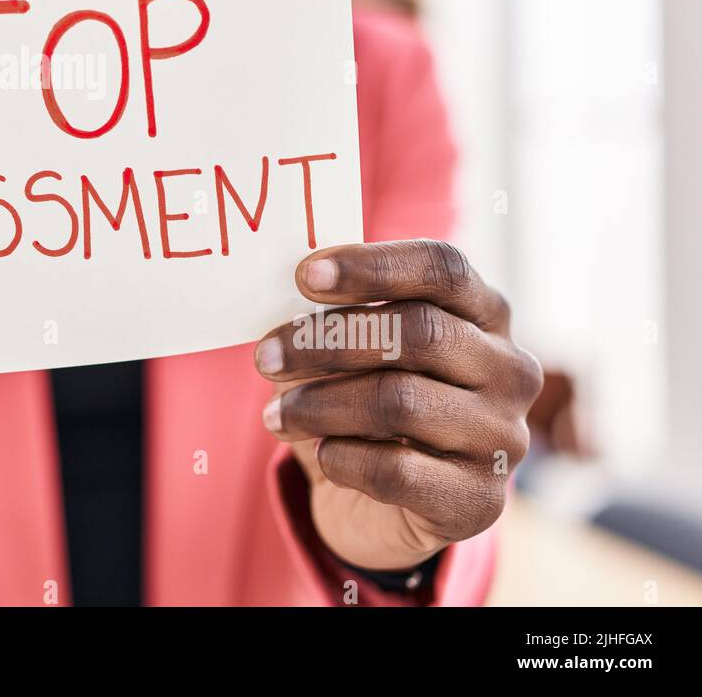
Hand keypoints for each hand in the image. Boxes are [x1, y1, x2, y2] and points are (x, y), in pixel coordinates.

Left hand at [255, 240, 542, 572]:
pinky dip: (343, 458)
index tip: (305, 275)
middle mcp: (509, 370)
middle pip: (418, 332)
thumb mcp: (363, 349)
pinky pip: (396, 471)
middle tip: (265, 356)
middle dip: (327, 340)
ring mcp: (503, 438)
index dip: (373, 266)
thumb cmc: (372, 402)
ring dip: (320, 404)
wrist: (393, 507)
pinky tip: (322, 455)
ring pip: (402, 401)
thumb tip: (286, 296)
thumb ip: (341, 315)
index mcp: (486, 313)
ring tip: (275, 415)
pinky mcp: (479, 502)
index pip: (443, 268)